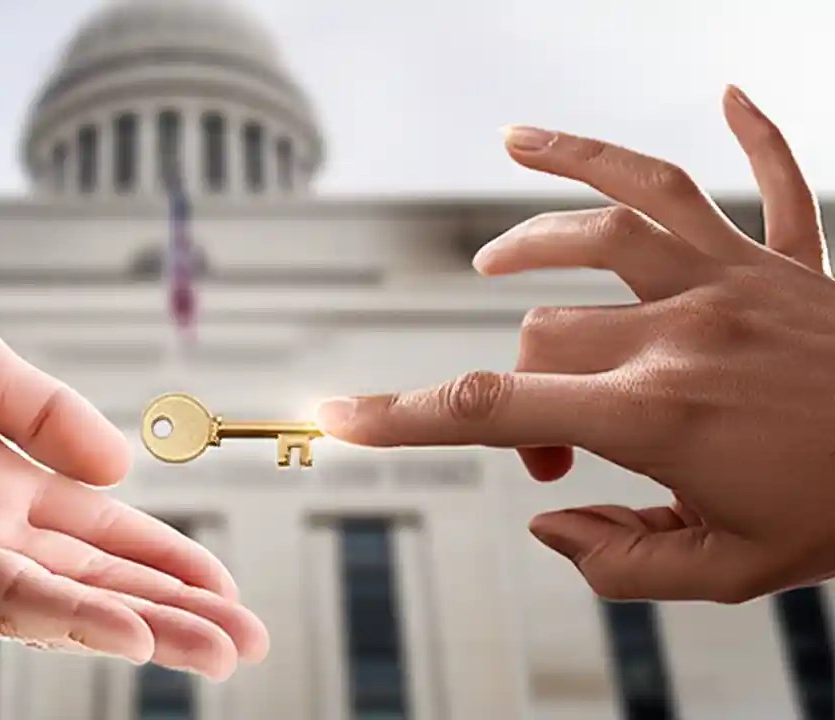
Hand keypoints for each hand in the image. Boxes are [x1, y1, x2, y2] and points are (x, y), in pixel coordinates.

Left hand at [0, 257, 267, 679]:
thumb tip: (123, 465)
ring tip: (207, 652)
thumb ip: (48, 413)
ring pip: (51, 597)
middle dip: (171, 611)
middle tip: (244, 645)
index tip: (226, 586)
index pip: (99, 529)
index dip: (164, 559)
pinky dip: (56, 611)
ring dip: (133, 627)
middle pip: (90, 577)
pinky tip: (120, 630)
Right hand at [318, 85, 834, 603]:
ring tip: (495, 246)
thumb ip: (619, 562)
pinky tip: (731, 88)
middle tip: (553, 449)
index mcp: (659, 411)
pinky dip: (758, 134)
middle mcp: (687, 328)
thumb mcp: (728, 573)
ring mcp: (741, 284)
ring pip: (619, 213)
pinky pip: (776, 181)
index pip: (498, 405)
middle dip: (521, 389)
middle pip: (546, 323)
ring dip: (546, 218)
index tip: (342, 415)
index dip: (406, 416)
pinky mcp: (795, 267)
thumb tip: (553, 523)